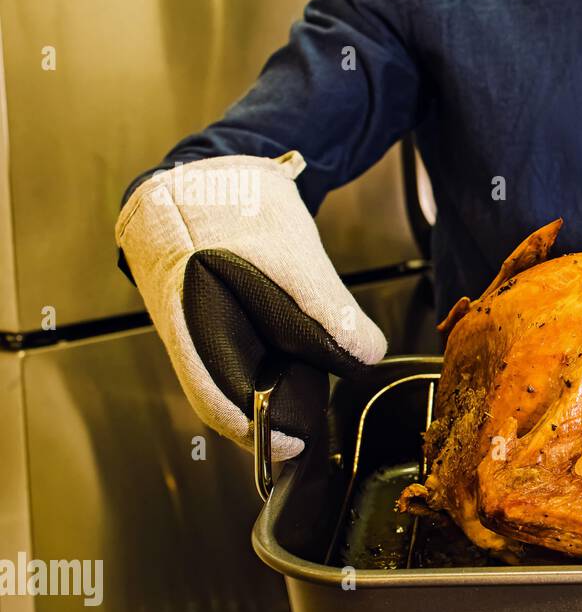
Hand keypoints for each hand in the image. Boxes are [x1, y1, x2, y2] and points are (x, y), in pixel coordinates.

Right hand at [115, 152, 386, 459]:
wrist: (207, 165)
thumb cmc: (236, 201)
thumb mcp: (292, 252)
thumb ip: (330, 309)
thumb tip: (366, 356)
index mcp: (190, 314)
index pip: (214, 394)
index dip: (251, 428)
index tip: (289, 446)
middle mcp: (186, 327)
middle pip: (222, 391)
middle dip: (263, 416)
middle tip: (303, 435)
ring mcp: (194, 320)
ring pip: (231, 372)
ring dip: (266, 389)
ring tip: (306, 404)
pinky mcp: (209, 310)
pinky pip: (236, 350)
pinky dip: (266, 363)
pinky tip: (298, 364)